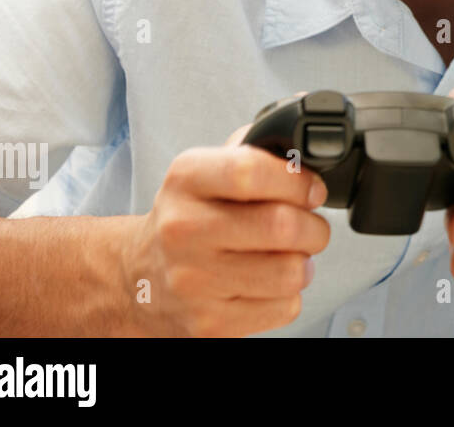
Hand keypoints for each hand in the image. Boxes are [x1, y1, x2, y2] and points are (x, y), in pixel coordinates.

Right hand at [119, 124, 330, 335]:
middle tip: (309, 227)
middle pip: (282, 226)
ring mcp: (193, 281)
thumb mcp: (207, 169)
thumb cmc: (190, 217)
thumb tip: (303, 131)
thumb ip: (255, 147)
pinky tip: (267, 284)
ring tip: (288, 255)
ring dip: (304, 263)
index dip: (297, 180)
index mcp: (186, 180)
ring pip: (290, 272)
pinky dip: (288, 295)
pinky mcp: (208, 322)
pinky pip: (284, 307)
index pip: (251, 171)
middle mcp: (183, 229)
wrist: (138, 277)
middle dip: (314, 227)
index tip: (312, 190)